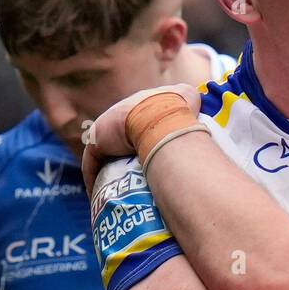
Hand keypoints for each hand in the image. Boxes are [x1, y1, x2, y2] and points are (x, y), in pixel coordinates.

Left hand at [81, 84, 200, 193]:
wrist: (161, 118)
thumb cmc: (178, 109)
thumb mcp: (189, 96)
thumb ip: (190, 99)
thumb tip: (196, 105)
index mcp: (139, 101)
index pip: (138, 119)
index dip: (143, 135)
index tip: (150, 151)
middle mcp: (120, 110)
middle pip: (119, 135)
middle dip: (124, 151)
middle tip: (136, 173)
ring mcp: (105, 126)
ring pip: (104, 150)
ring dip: (109, 166)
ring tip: (119, 187)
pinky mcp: (96, 141)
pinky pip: (92, 163)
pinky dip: (95, 177)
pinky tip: (102, 194)